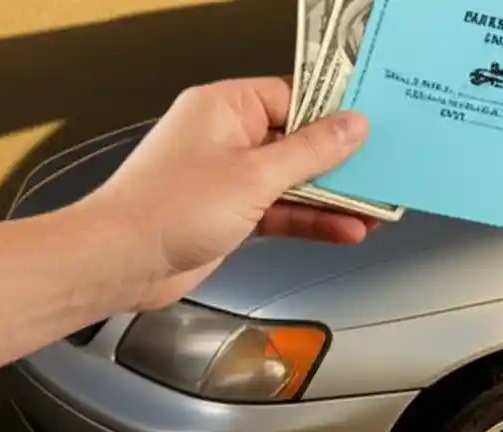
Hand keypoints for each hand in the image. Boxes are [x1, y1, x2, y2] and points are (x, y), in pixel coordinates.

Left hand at [77, 77, 373, 310]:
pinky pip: (281, 210)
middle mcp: (226, 137)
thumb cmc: (169, 208)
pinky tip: (344, 231)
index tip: (371, 130)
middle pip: (298, 142)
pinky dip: (310, 221)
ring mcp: (228, 177)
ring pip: (293, 181)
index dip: (334, 115)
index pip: (293, 98)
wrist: (122, 261)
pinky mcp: (230, 213)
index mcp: (225, 107)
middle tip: (380, 174)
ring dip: (331, 199)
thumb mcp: (255, 175)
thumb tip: (351, 126)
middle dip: (338, 164)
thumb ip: (310, 152)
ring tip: (373, 212)